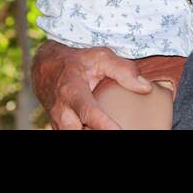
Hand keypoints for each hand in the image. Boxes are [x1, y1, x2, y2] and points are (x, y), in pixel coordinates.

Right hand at [32, 42, 150, 129]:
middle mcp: (62, 111)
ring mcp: (58, 123)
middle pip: (78, 131)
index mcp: (72, 91)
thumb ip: (123, 70)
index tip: (119, 130)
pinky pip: (73, 135)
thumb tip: (145, 88)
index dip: (104, 125)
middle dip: (96, 133)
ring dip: (91, 133)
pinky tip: (103, 128)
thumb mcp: (100, 57)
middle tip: (120, 129)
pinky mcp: (59, 129)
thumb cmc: (77, 62)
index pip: (88, 112)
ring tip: (113, 127)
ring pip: (74, 135)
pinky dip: (87, 132)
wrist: (46, 68)